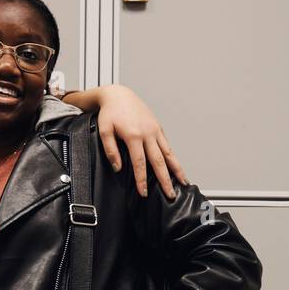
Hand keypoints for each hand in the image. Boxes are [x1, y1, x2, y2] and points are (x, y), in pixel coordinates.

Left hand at [95, 84, 186, 198]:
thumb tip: (118, 168)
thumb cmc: (110, 113)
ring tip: (183, 182)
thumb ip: (111, 150)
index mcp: (134, 135)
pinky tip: (176, 167)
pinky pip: (167, 145)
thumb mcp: (104, 131)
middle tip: (171, 194)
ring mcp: (155, 130)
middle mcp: (148, 133)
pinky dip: (173, 157)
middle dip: (165, 179)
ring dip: (176, 169)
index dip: (142, 180)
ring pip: (168, 153)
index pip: (140, 163)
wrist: (119, 95)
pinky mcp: (157, 127)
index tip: (144, 193)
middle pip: (159, 161)